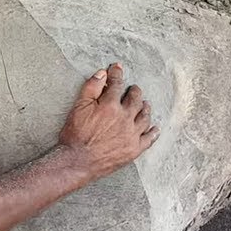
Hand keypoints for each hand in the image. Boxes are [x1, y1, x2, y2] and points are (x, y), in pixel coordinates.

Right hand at [59, 63, 158, 177]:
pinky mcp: (134, 149)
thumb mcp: (78, 107)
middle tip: (134, 89)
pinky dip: (153, 132)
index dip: (116, 74)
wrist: (77, 162)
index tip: (117, 68)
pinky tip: (155, 128)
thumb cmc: (75, 135)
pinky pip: (148, 139)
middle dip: (135, 91)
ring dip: (145, 108)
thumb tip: (102, 74)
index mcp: (111, 106)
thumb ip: (91, 88)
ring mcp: (131, 134)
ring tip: (145, 104)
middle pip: (135, 99)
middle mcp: (125, 118)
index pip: (116, 84)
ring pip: (144, 117)